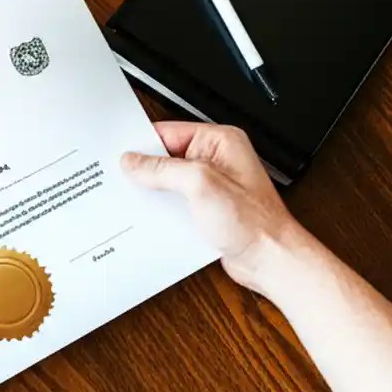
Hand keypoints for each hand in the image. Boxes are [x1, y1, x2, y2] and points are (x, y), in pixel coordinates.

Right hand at [120, 122, 313, 293]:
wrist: (270, 259)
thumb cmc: (254, 222)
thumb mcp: (201, 184)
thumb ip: (163, 169)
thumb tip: (134, 161)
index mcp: (220, 142)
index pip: (169, 132)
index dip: (143, 144)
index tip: (121, 156)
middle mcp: (216, 160)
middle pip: (166, 157)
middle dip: (145, 170)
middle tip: (124, 179)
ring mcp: (211, 185)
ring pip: (169, 182)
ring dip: (153, 192)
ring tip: (137, 199)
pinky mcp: (206, 208)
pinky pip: (175, 201)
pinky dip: (162, 208)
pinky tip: (153, 217)